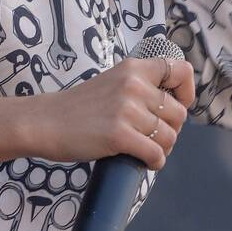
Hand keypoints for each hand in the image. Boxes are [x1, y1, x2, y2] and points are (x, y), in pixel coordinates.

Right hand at [31, 56, 196, 170]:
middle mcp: (134, 85)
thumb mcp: (113, 82)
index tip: (177, 106)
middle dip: (172, 130)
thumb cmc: (80, 108)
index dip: (186, 92)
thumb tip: (175, 107)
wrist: (45, 122)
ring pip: (169, 136)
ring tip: (145, 150)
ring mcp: (127, 110)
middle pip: (179, 113)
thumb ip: (140, 87)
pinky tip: (145, 162)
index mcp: (134, 68)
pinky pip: (155, 153)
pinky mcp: (119, 135)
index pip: (181, 71)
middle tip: (154, 138)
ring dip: (162, 149)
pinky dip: (155, 162)